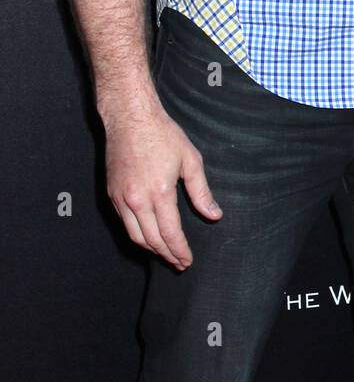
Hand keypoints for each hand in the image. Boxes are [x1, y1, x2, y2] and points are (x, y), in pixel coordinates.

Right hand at [104, 102, 221, 268]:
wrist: (130, 118)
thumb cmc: (163, 134)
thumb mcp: (191, 160)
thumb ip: (201, 191)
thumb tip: (214, 215)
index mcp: (160, 193)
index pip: (170, 234)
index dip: (180, 251)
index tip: (188, 261)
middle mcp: (137, 200)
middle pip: (152, 240)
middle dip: (167, 255)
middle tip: (179, 263)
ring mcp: (121, 198)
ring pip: (135, 236)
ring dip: (151, 249)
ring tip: (165, 254)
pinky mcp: (111, 194)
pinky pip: (124, 223)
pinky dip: (137, 235)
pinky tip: (148, 236)